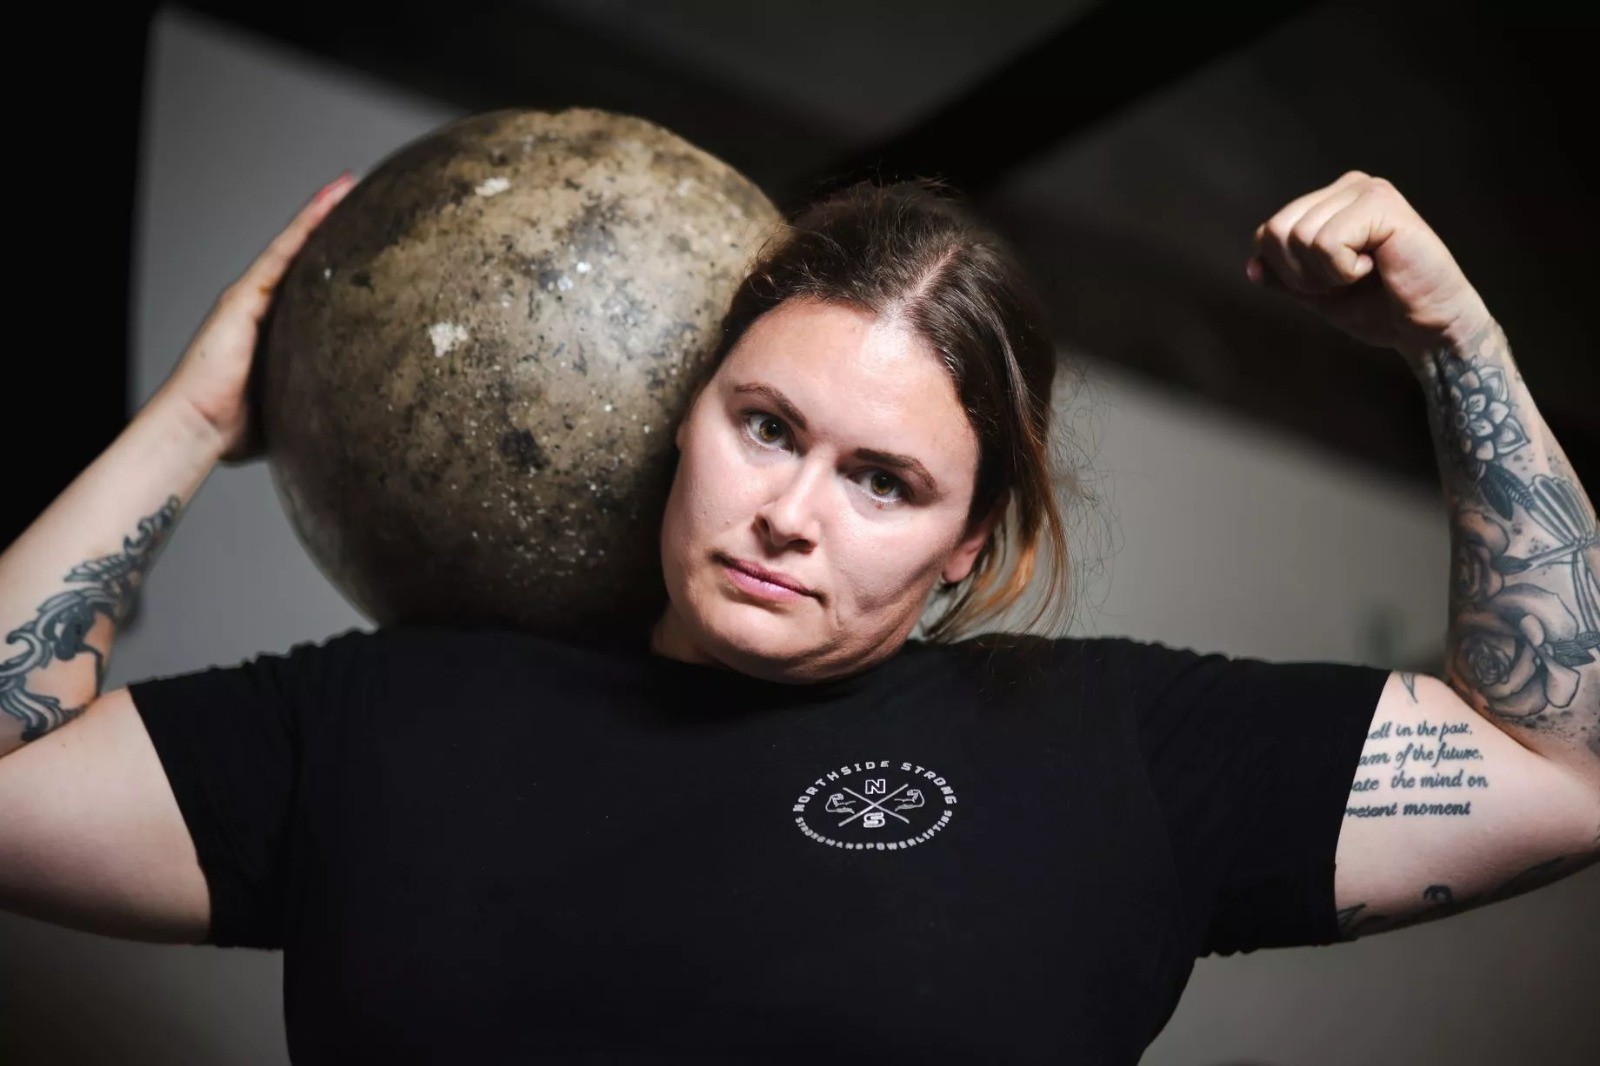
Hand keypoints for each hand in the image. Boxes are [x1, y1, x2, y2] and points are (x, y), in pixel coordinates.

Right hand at [155, 172, 356, 463]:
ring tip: (348, 185)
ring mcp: (250, 298)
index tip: (361, 234)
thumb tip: (354, 412)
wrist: (197, 427)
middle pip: (303, 257)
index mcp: (274, 328)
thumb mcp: (292, 402)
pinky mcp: (245, 298)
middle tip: (361, 196)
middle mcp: (261, 305)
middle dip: (329, 226)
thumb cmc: (237, 426)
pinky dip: (306, 226)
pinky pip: (282, 254)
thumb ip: (316, 395)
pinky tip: (329, 202)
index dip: (330, 258)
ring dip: (320, 213)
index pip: (309, 284)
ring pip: (294, 247)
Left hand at [1246, 171, 1491, 355]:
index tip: (1329, 283)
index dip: (1286, 273)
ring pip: (1298, 237)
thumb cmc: (1378, 308)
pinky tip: (1377, 266)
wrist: (1427, 328)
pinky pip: (1326, 242)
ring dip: (1325, 273)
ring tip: (1363, 273)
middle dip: (1301, 274)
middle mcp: (1347, 186)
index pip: (1267, 233)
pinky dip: (1343, 269)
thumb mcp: (1317, 293)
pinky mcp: (1382, 203)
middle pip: (1276, 232)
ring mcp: (1366, 190)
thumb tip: (1251, 266)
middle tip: (1346, 281)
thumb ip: (1283, 277)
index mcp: (1328, 202)